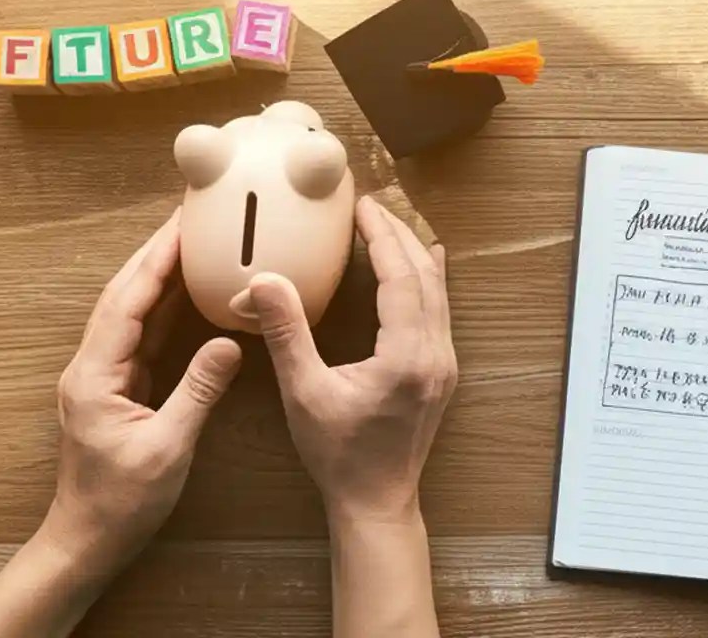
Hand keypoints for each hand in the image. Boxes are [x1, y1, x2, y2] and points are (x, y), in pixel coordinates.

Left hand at [46, 209, 242, 570]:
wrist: (87, 540)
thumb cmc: (121, 502)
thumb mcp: (168, 448)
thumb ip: (198, 391)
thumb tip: (229, 343)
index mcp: (95, 375)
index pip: (128, 303)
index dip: (156, 261)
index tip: (181, 225)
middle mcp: (92, 366)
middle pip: (124, 296)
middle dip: (156, 254)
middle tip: (188, 217)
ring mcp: (103, 376)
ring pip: (132, 312)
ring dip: (159, 276)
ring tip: (192, 243)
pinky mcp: (118, 388)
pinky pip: (143, 336)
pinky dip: (166, 309)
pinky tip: (188, 293)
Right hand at [246, 195, 456, 524]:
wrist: (377, 500)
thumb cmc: (338, 454)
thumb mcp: (304, 393)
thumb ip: (287, 333)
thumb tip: (263, 281)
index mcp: (406, 357)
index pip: (402, 277)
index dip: (382, 236)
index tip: (362, 206)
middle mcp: (436, 355)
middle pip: (427, 277)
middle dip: (401, 236)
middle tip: (372, 206)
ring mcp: (445, 364)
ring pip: (438, 293)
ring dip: (415, 255)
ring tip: (390, 226)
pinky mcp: (442, 372)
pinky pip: (441, 312)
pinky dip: (427, 281)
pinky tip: (423, 264)